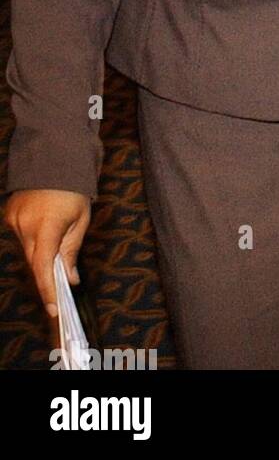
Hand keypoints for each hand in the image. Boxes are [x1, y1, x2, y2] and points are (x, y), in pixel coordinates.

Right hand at [4, 189, 91, 334]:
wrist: (54, 158)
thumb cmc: (74, 189)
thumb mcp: (80, 219)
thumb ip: (71, 250)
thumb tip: (70, 279)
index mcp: (47, 225)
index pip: (43, 266)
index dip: (48, 289)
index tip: (53, 308)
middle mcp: (26, 224)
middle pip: (34, 261)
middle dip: (45, 275)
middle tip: (58, 289)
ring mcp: (14, 219)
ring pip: (27, 249)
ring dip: (40, 254)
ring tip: (55, 247)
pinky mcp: (9, 214)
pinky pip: (21, 235)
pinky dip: (33, 240)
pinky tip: (44, 230)